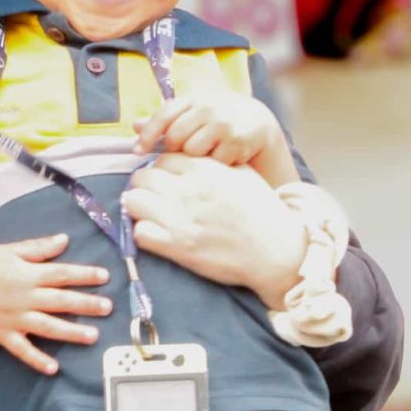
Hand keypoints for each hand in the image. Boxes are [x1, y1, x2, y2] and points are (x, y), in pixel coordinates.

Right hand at [0, 235, 110, 375]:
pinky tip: (54, 368)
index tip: (104, 276)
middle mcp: (24, 297)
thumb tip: (65, 239)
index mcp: (27, 274)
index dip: (84, 274)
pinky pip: (22, 350)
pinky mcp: (2, 335)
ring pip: (48, 327)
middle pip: (60, 301)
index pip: (62, 274)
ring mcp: (14, 318)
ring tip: (93, 337)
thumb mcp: (10, 249)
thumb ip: (39, 247)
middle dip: (86, 305)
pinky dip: (37, 359)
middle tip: (108, 308)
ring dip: (71, 333)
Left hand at [122, 155, 306, 308]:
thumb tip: (188, 159)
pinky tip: (159, 237)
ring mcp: (180, 218)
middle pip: (141, 177)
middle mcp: (188, 190)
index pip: (161, 159)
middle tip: (156, 200)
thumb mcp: (242, 174)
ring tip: (153, 217)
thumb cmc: (263, 212)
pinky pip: (140, 232)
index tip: (168, 183)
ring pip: (132, 201)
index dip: (162, 171)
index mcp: (204, 169)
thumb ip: (213, 163)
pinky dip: (145, 234)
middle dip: (146, 188)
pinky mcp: (177, 246)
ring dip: (139, 209)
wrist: (277, 250)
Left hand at [134, 91, 298, 186]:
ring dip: (194, 156)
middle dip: (174, 148)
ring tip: (205, 149)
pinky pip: (212, 161)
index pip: (164, 115)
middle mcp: (207, 107)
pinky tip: (220, 154)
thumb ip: (165, 118)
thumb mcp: (191, 110)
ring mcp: (223, 123)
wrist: (255, 120)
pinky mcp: (236, 141)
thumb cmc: (215, 116)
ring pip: (192, 151)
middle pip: (175, 137)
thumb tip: (135, 125)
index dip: (147, 135)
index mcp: (193, 98)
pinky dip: (213, 163)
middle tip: (183, 148)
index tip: (137, 151)